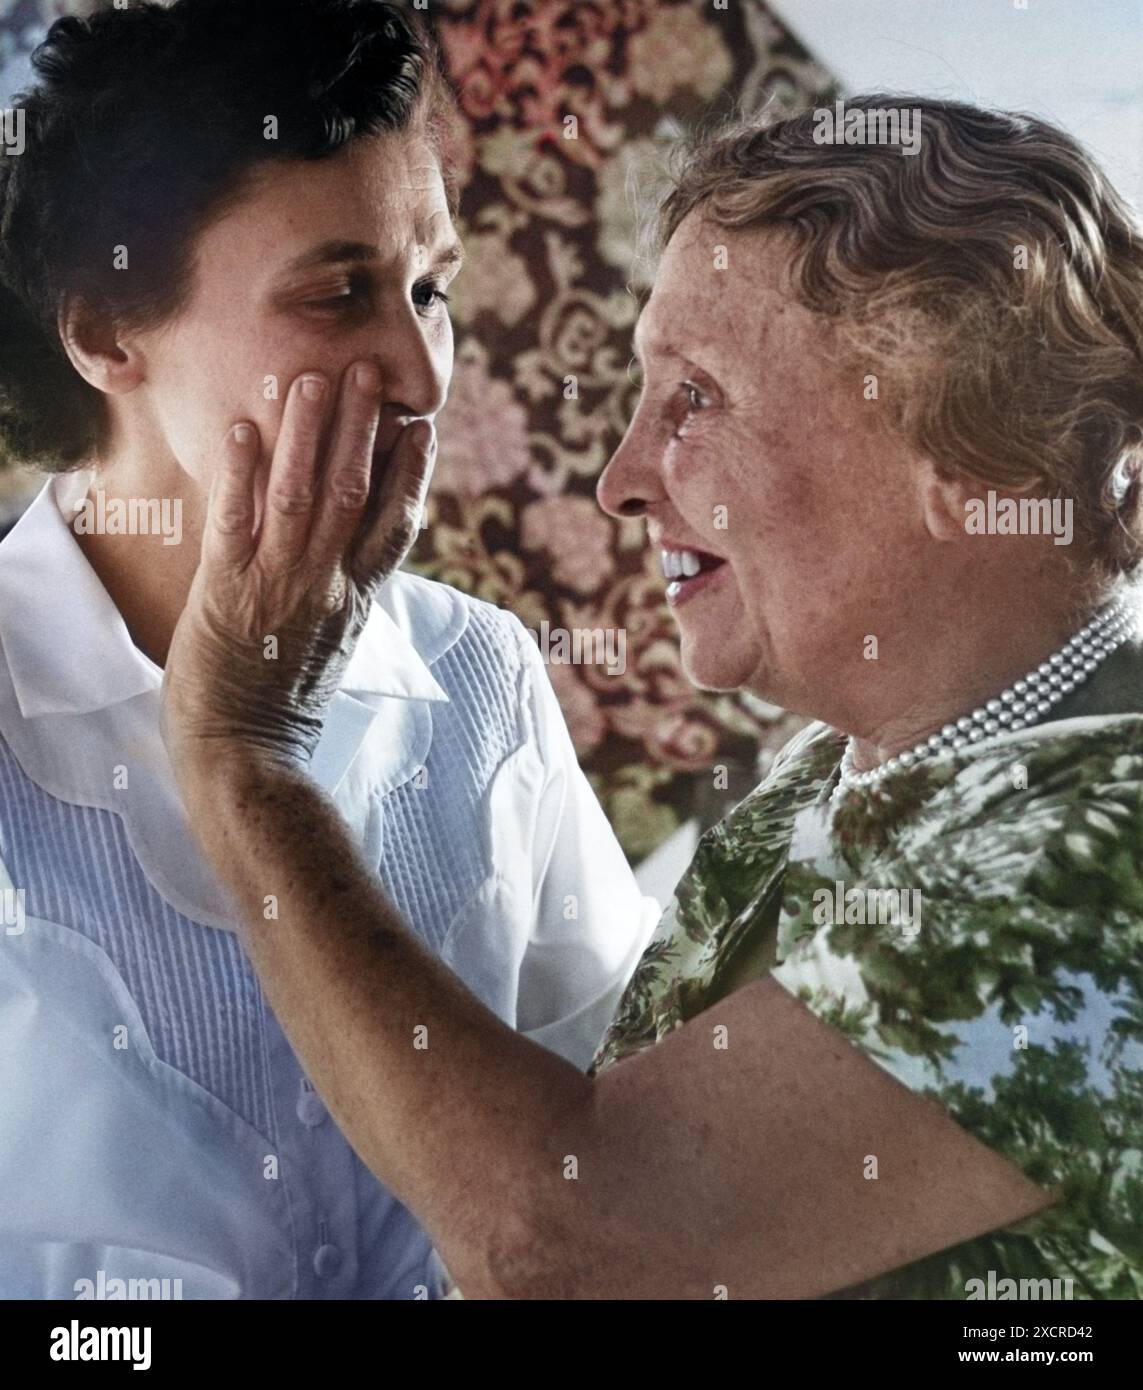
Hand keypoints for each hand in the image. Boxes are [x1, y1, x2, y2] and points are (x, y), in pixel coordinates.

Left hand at [161, 361, 435, 778]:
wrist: (246, 756)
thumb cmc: (285, 708)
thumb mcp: (336, 649)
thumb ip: (347, 598)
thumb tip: (357, 561)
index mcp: (356, 601)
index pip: (395, 526)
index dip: (411, 473)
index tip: (420, 428)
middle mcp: (326, 585)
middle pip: (353, 494)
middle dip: (363, 428)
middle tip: (369, 372)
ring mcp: (278, 586)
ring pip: (301, 497)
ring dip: (308, 433)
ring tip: (314, 379)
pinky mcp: (226, 592)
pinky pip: (236, 524)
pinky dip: (241, 474)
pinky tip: (242, 429)